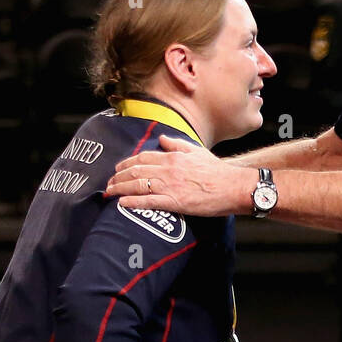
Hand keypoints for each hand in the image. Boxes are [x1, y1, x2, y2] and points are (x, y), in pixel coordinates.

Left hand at [106, 135, 252, 216]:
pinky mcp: (175, 202)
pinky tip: (122, 203)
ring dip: (120, 188)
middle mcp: (168, 170)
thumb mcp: (197, 151)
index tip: (118, 168)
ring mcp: (170, 186)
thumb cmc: (217, 171)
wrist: (232, 186)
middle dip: (119, 176)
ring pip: (138, 185)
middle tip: (109, 182)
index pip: (143, 157)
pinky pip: (149, 201)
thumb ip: (177, 144)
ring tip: (109, 192)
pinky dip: (133, 202)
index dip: (127, 162)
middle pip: (136, 170)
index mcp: (173, 157)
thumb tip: (162, 138)